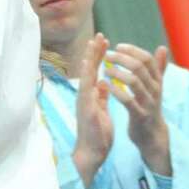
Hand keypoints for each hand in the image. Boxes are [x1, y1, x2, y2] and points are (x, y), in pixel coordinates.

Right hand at [72, 33, 114, 188]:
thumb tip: (103, 83)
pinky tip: (92, 68)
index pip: (95, 72)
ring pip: (86, 77)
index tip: (105, 42)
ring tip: (93, 45)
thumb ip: (101, 97)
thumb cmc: (97, 134)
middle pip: (89, 70)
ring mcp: (84, 102)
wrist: (91, 153)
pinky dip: (89, 79)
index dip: (100, 57)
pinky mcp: (86, 109)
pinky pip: (87, 91)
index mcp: (91, 96)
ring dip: (89, 60)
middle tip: (100, 35)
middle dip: (95, 52)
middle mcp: (85, 96)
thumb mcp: (101, 111)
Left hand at [104, 42, 170, 174]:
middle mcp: (155, 89)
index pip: (147, 59)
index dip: (132, 50)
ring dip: (117, 73)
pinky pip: (128, 100)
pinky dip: (116, 91)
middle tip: (106, 55)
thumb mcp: (156, 86)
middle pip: (140, 67)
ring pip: (134, 82)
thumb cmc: (150, 106)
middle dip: (122, 59)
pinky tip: (105, 86)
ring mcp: (148, 102)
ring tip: (105, 71)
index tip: (117, 46)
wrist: (151, 135)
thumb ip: (159, 68)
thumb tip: (163, 48)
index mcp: (157, 81)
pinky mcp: (140, 115)